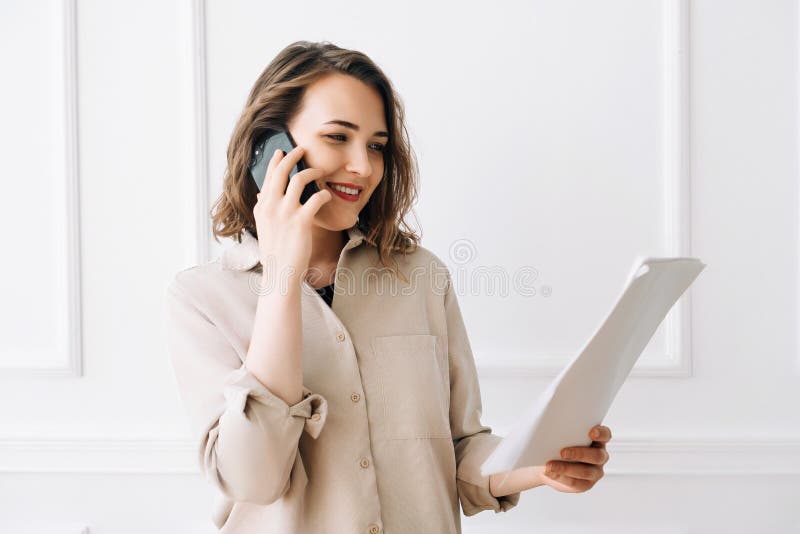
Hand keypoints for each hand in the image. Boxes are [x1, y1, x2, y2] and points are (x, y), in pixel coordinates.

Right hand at [253, 145, 331, 280]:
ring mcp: (285, 213)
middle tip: (302, 149)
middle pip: (281, 171)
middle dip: (293, 156)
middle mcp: (270, 206)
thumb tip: (262, 194)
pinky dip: (324, 193)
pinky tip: (327, 195)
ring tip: (320, 171)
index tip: (283, 151)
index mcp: (261, 206)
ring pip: (299, 179)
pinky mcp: (301, 221)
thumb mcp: (263, 227)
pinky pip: (316, 198)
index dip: (276, 161)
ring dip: (312, 171)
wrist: (280, 273)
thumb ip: (264, 209)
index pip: (268, 176)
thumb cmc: (275, 251)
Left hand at [541, 425, 611, 492]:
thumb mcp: (562, 435)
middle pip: (597, 456)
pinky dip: (561, 477)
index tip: (591, 432)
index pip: (605, 435)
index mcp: (597, 440)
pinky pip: (575, 483)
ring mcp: (595, 471)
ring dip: (566, 469)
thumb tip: (548, 427)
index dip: (601, 434)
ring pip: (585, 472)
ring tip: (550, 466)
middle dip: (579, 454)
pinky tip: (550, 473)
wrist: (549, 463)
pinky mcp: (585, 484)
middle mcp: (600, 456)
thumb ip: (562, 431)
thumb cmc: (558, 444)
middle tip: (562, 453)